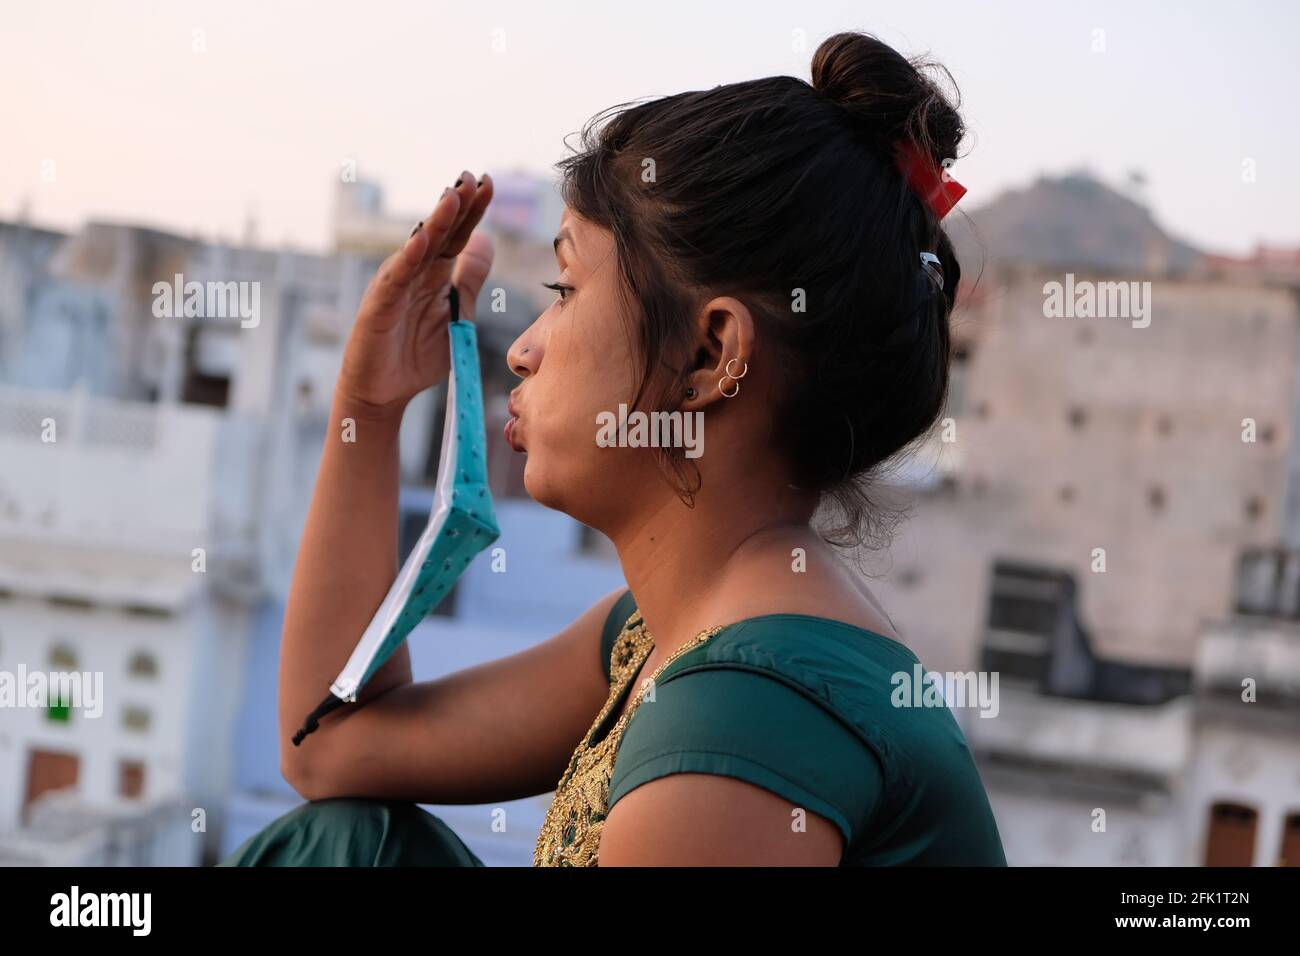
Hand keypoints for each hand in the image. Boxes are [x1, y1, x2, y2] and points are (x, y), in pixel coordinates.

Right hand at [337, 171, 494, 415]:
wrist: (383, 393)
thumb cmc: (416, 355)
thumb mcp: (456, 316)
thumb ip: (469, 280)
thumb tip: (486, 239)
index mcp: (436, 275)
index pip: (458, 236)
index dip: (473, 211)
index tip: (489, 183)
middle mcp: (416, 274)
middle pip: (440, 234)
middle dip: (456, 205)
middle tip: (472, 178)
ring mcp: (396, 287)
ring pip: (418, 249)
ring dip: (435, 222)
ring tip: (452, 196)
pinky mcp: (379, 306)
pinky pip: (395, 278)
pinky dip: (408, 258)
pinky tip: (421, 240)